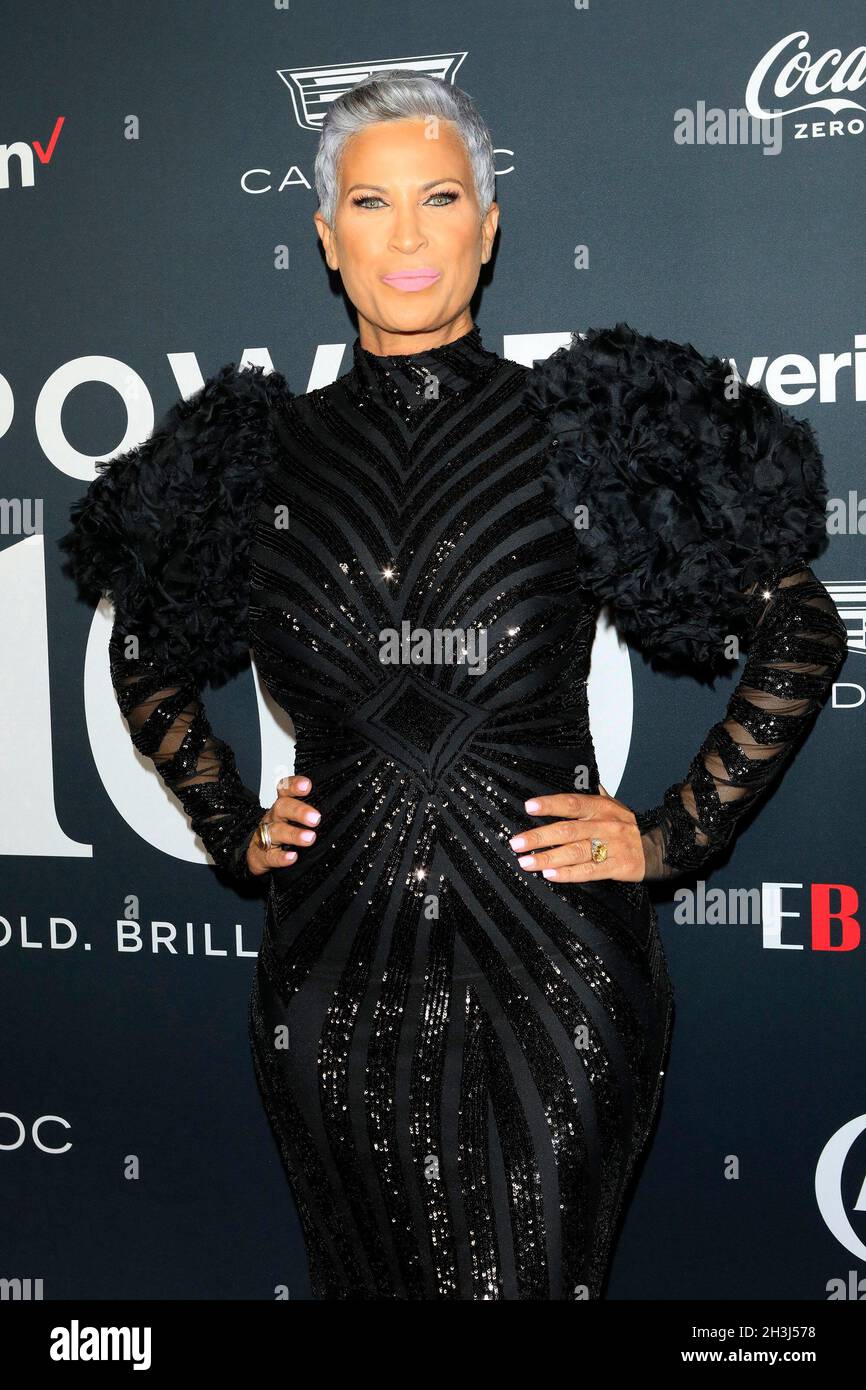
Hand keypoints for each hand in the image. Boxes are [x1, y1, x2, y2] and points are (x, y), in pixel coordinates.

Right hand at [245, 774, 321, 875]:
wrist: (258, 856)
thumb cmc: (283, 833)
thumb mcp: (293, 819)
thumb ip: (311, 813)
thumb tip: (338, 809)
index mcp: (282, 806)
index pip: (285, 789)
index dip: (294, 785)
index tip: (307, 786)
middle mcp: (273, 818)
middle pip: (282, 807)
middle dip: (299, 811)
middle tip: (315, 818)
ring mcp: (266, 836)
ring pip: (276, 831)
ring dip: (293, 834)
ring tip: (310, 838)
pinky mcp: (262, 856)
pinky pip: (271, 856)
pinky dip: (281, 857)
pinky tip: (293, 857)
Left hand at [508, 783, 645, 882]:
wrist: (658, 847)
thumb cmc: (627, 826)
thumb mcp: (613, 805)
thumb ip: (591, 795)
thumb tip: (576, 777)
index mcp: (601, 807)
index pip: (572, 803)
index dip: (550, 804)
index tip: (529, 806)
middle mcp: (605, 825)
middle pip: (568, 830)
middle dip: (539, 837)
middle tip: (517, 843)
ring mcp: (611, 847)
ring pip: (575, 852)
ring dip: (548, 858)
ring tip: (526, 862)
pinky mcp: (616, 866)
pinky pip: (589, 871)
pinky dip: (568, 874)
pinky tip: (550, 874)